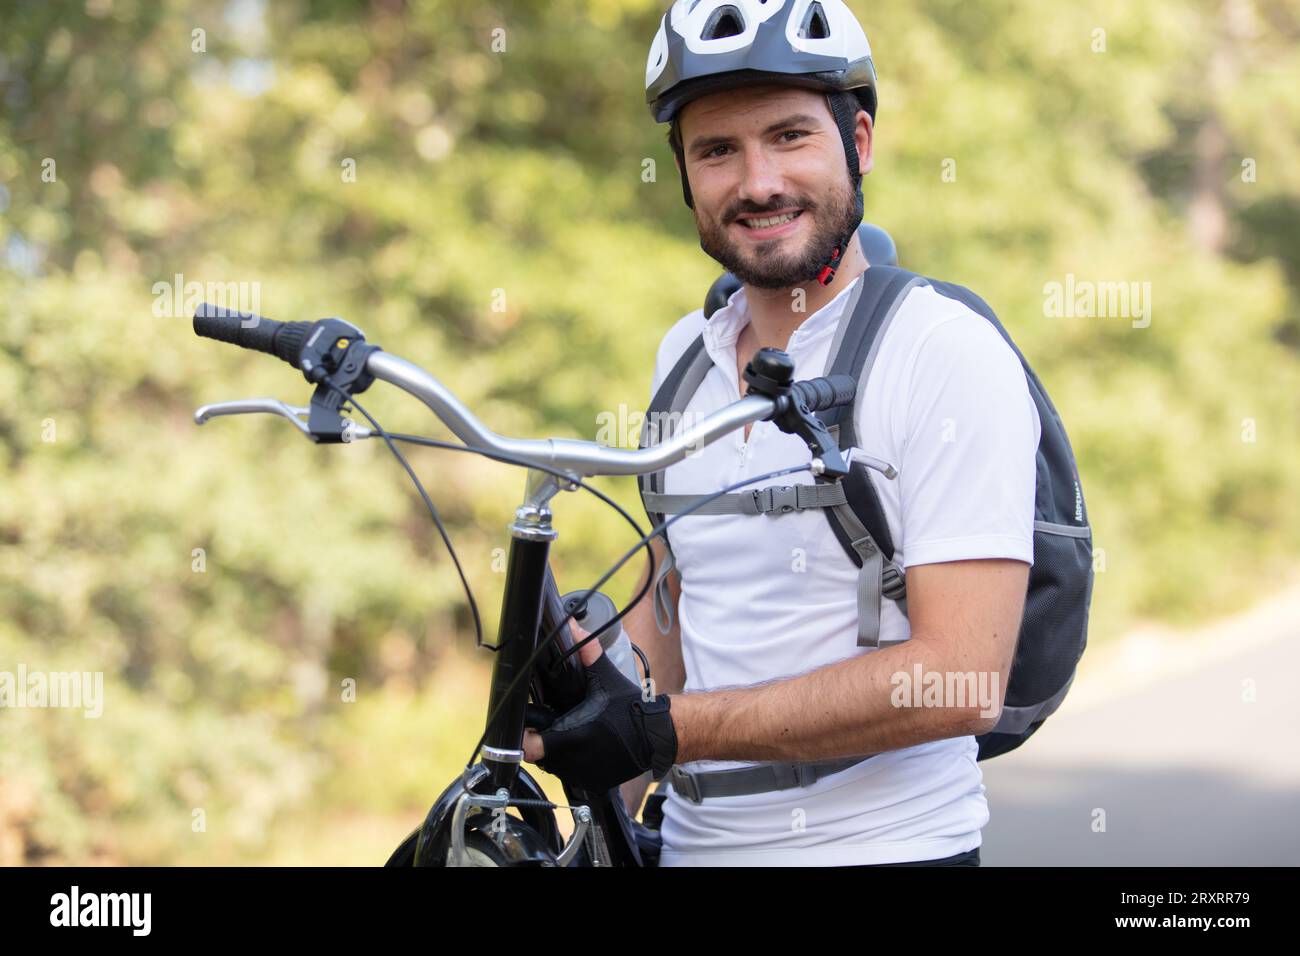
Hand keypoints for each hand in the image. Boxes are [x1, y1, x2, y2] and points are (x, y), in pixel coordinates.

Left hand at [522, 622, 676, 792]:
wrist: (659, 736)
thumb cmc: (632, 710)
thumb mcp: (606, 679)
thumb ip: (587, 653)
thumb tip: (574, 628)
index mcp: (575, 736)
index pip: (530, 747)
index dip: (524, 737)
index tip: (527, 726)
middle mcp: (577, 761)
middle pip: (540, 755)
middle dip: (541, 739)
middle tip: (549, 723)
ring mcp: (585, 776)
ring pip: (555, 766)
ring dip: (556, 752)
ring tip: (567, 733)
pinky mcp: (594, 784)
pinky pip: (572, 775)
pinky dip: (572, 762)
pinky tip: (583, 746)